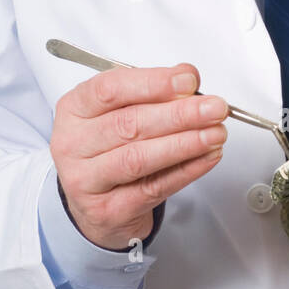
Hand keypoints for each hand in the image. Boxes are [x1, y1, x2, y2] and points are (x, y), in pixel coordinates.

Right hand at [50, 63, 227, 249]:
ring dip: (185, 143)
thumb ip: (152, 91)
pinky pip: (154, 188)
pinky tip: (207, 157)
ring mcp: (86, 181)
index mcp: (74, 109)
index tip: (189, 81)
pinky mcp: (107, 211)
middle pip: (129, 125)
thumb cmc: (109, 148)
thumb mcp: (120, 111)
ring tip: (215, 133)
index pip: (109, 89)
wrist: (93, 203)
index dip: (153, 83)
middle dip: (179, 114)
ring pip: (139, 158)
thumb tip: (188, 77)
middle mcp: (73, 144)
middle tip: (214, 108)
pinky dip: (186, 171)